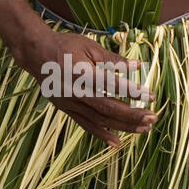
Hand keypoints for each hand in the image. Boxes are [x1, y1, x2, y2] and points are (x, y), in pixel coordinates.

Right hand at [24, 28, 156, 146]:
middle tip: (153, 117)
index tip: (151, 96)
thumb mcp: (90, 46)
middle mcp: (75, 91)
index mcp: (82, 72)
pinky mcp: (66, 109)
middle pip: (108, 107)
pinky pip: (86, 125)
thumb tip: (137, 66)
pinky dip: (102, 134)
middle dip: (132, 115)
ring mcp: (69, 102)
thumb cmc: (64, 46)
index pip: (112, 85)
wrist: (35, 54)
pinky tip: (117, 143)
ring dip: (123, 126)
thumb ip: (113, 59)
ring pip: (99, 119)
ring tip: (144, 129)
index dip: (133, 92)